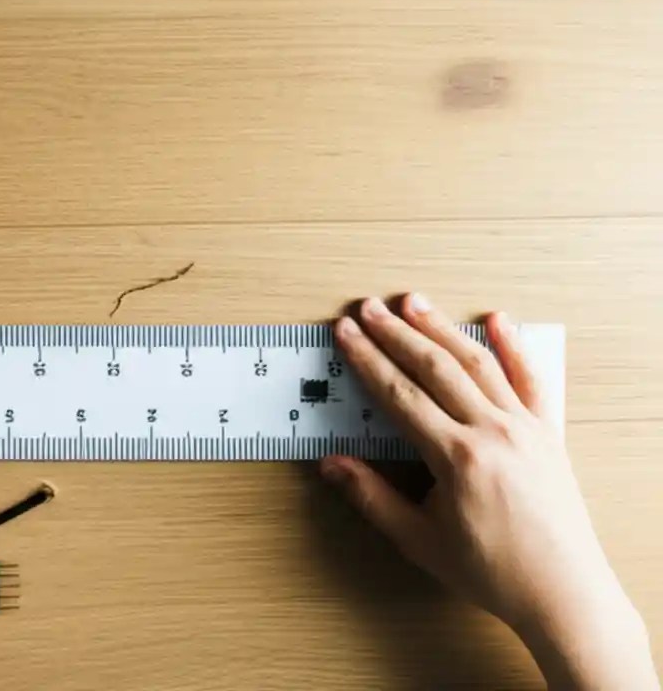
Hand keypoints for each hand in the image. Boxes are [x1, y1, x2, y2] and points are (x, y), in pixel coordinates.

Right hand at [322, 294, 656, 690]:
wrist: (563, 591)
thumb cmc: (493, 572)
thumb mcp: (419, 540)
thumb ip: (372, 498)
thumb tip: (332, 465)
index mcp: (457, 458)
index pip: (400, 395)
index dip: (368, 360)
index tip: (347, 334)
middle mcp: (493, 432)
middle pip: (435, 368)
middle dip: (397, 334)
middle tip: (369, 308)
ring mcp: (525, 428)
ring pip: (477, 363)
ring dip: (442, 328)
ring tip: (414, 303)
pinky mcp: (547, 432)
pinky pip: (529, 379)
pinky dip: (513, 346)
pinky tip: (498, 320)